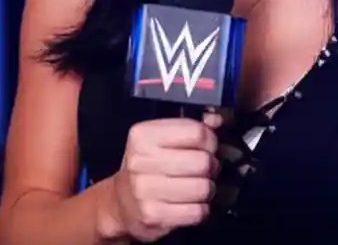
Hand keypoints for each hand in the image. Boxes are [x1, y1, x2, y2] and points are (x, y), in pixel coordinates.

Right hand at [101, 114, 222, 241]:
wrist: (121, 203)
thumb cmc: (145, 168)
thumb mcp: (160, 140)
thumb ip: (190, 127)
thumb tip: (216, 120)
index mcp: (143, 136)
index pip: (196, 132)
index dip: (210, 140)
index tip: (207, 146)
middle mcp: (141, 161)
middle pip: (203, 161)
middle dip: (211, 166)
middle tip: (202, 169)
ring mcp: (145, 190)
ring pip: (203, 188)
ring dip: (206, 189)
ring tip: (195, 187)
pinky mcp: (153, 215)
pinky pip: (197, 212)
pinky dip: (200, 209)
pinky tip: (188, 204)